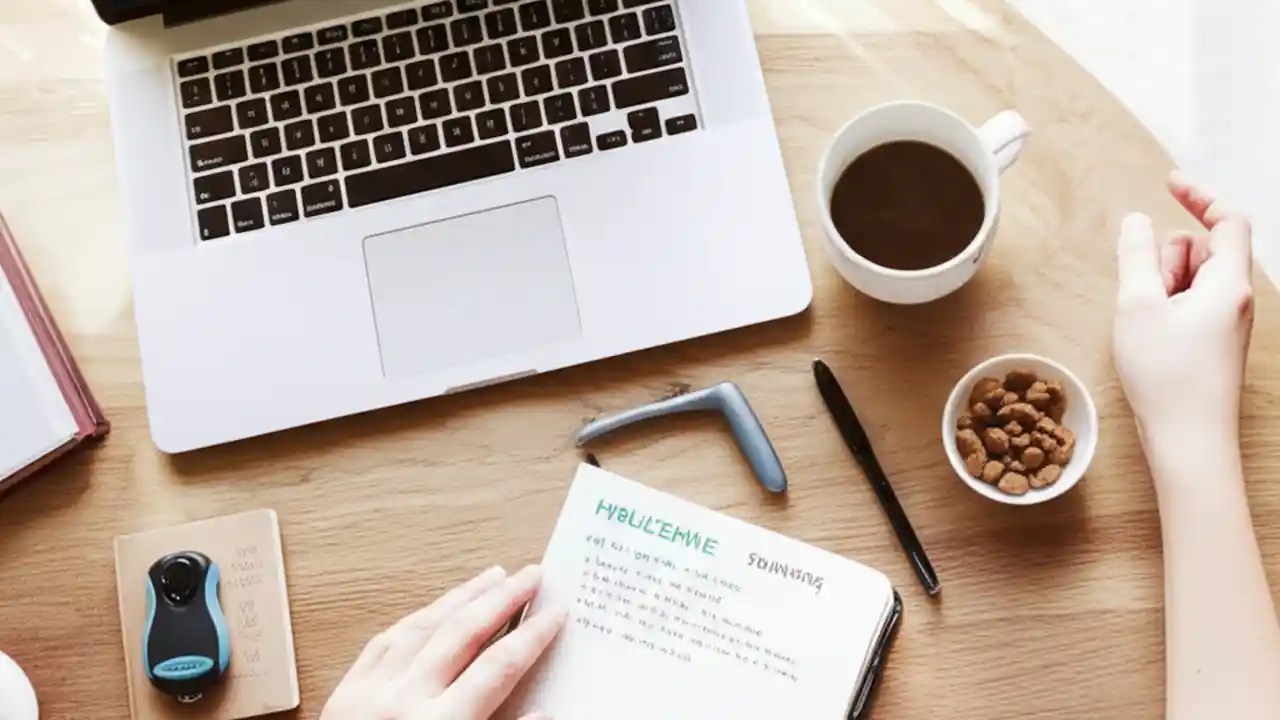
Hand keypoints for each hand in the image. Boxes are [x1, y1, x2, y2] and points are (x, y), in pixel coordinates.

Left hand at [320, 565, 565, 719]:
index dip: (532, 637)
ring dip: (463, 596)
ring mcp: (371, 692)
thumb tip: (542, 717)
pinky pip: (386, 641)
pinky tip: (434, 607)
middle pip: (466, 633)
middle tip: (533, 574)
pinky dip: (416, 618)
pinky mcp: (345, 693)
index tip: (556, 613)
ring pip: (425, 625)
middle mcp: (405, 701)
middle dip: (504, 599)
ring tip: (494, 576)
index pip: (499, 669)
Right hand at [1114, 171, 1254, 443]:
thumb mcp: (1137, 306)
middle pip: (1202, 250)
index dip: (1200, 195)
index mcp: (1229, 284)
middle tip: (1143, 294)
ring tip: (1144, 322)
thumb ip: (1136, 256)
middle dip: (1166, 259)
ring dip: (1161, 286)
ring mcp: (1227, 323)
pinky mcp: (1214, 343)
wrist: (1189, 440)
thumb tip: (1137, 221)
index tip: (1169, 183)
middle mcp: (1236, 300)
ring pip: (1192, 280)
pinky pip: (1188, 306)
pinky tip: (1149, 337)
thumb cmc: (1167, 377)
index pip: (1228, 220)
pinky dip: (1164, 308)